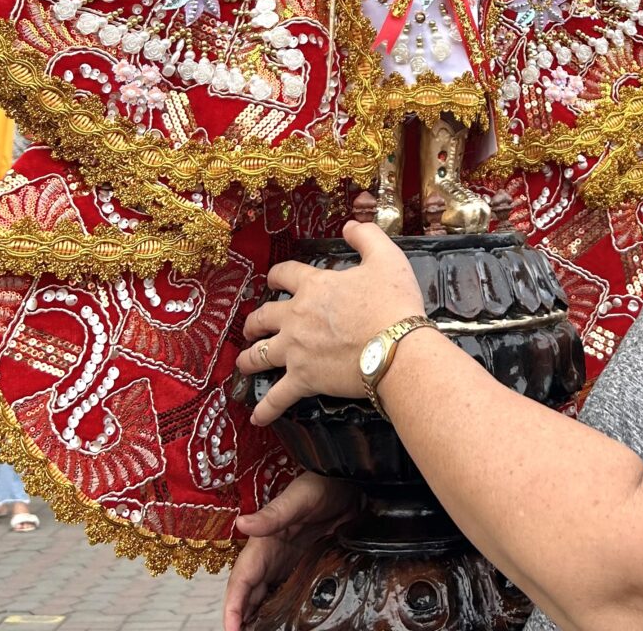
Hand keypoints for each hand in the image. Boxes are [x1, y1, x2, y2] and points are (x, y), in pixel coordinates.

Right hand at [222, 472, 361, 630]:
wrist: (346, 484)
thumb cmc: (319, 486)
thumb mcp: (297, 499)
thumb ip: (272, 515)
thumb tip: (242, 523)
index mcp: (262, 544)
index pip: (241, 581)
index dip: (233, 606)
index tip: (232, 629)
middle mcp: (269, 558)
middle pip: (249, 596)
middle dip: (242, 620)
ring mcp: (285, 564)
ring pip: (265, 598)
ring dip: (259, 618)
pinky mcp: (302, 566)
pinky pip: (285, 593)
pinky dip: (279, 610)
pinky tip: (283, 623)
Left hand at [237, 220, 424, 425]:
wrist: (397, 347)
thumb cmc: (393, 302)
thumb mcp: (386, 257)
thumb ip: (366, 236)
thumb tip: (350, 224)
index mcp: (313, 287)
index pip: (284, 275)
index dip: (277, 276)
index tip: (274, 280)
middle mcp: (296, 318)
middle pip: (263, 317)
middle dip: (255, 322)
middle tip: (253, 327)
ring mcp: (295, 351)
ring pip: (259, 356)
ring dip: (248, 360)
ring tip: (244, 365)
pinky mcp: (304, 380)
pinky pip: (278, 398)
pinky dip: (266, 409)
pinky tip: (257, 417)